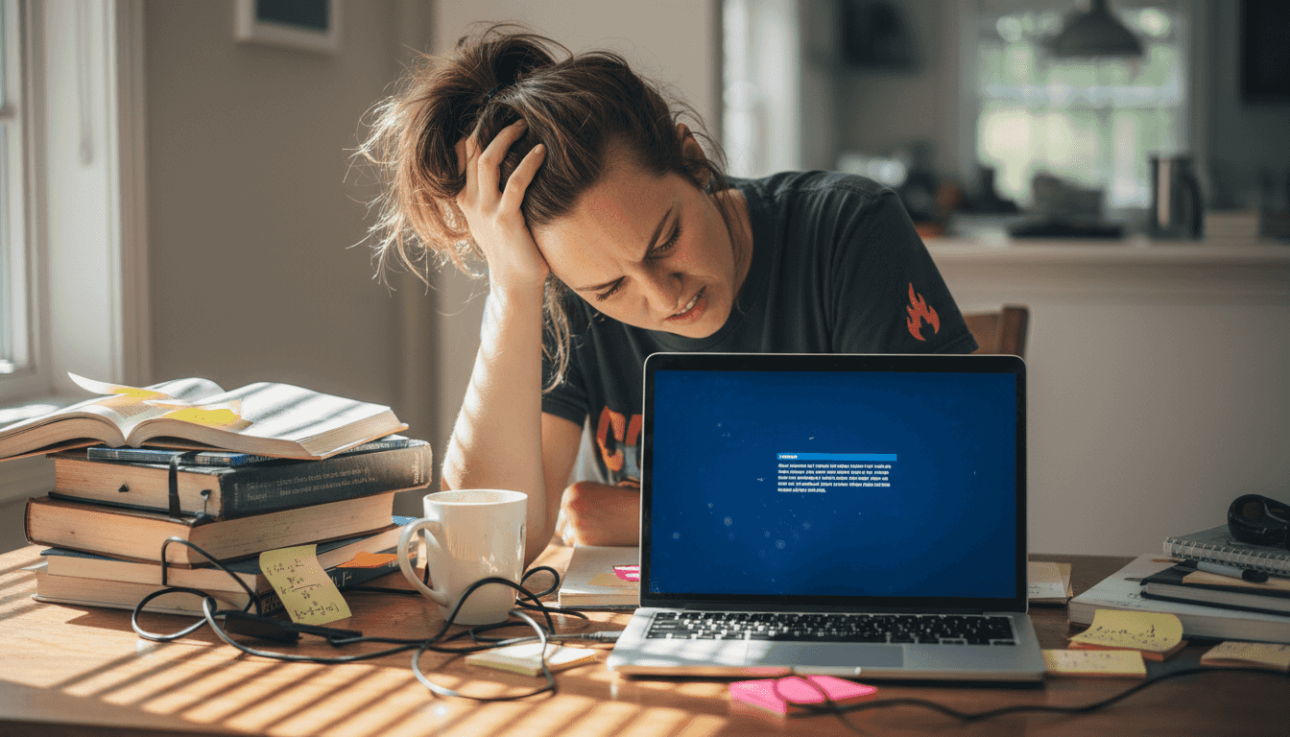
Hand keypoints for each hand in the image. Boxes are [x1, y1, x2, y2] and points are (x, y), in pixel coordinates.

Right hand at [455, 119, 547, 292]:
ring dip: (507, 138)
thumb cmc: (510, 246)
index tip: (495, 116)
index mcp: (465, 198)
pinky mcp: (506, 220)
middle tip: (516, 117)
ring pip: (487, 161)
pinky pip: (515, 183)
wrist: (515, 281)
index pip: (460, 153)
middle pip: (473, 150)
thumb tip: (504, 163)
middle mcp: (471, 201)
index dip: (475, 130)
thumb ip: (491, 191)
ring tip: (526, 126)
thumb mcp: (492, 215)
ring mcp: (486, 210)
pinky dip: (528, 163)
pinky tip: (541, 152)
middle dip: (493, 128)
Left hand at [554, 481, 640, 546]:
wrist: (640, 514)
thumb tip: (566, 516)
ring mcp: (575, 524)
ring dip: (579, 539)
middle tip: (592, 529)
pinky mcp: (583, 541)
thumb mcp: (598, 492)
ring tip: (599, 534)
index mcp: (573, 490)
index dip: (574, 517)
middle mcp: (571, 505)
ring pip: (568, 538)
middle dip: (574, 528)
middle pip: (562, 524)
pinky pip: (578, 549)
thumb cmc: (624, 503)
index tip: (587, 519)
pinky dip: (588, 548)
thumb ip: (580, 500)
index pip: (563, 509)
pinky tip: (602, 540)